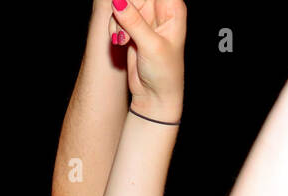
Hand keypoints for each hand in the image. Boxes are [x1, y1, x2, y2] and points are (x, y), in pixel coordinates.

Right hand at [111, 0, 186, 122]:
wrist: (154, 95)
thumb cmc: (164, 72)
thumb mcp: (150, 45)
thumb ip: (134, 22)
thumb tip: (118, 2)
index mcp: (173, 9)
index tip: (127, 6)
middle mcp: (160, 12)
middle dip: (125, 8)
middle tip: (123, 26)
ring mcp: (145, 20)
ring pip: (124, 6)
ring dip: (117, 21)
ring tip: (122, 40)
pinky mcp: (133, 30)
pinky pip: (118, 19)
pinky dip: (114, 28)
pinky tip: (120, 42)